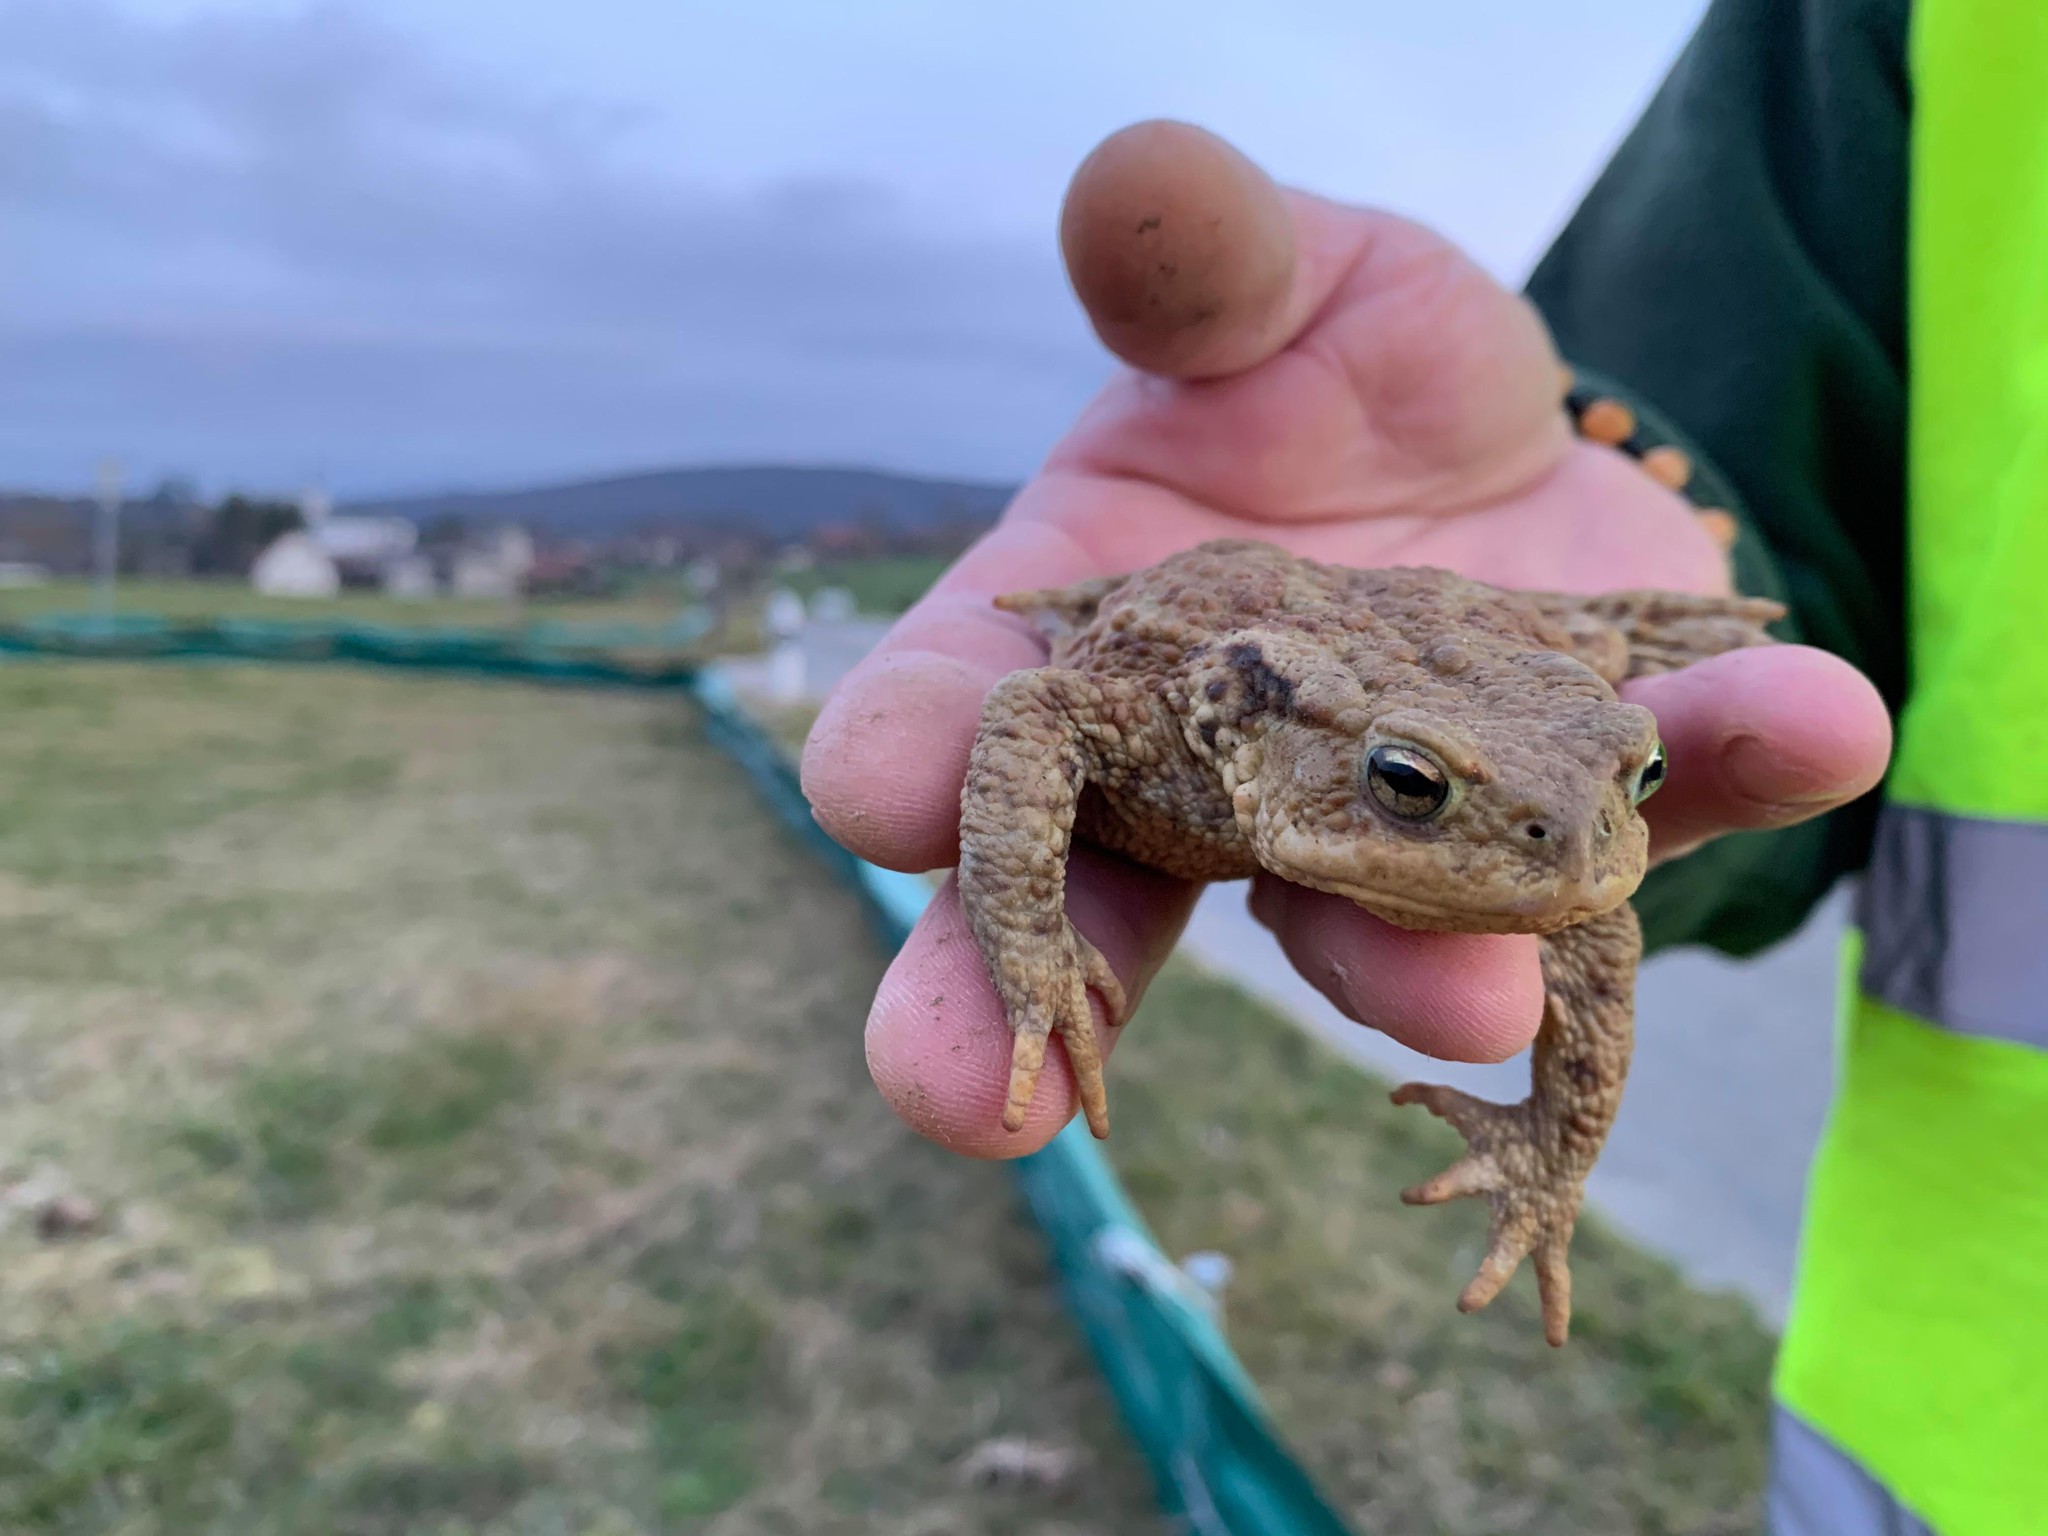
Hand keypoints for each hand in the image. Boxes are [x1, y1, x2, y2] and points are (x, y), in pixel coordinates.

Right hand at [802, 121, 1890, 1158]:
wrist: (1504, 443)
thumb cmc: (1323, 375)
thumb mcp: (1267, 293)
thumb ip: (1203, 265)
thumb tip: (1135, 179)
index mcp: (1094, 656)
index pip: (963, 730)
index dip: (907, 764)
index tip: (883, 798)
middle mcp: (1203, 786)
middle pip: (1097, 917)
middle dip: (1044, 1001)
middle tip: (1003, 1103)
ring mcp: (1370, 835)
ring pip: (1357, 925)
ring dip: (1407, 957)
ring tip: (1483, 991)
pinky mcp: (1548, 818)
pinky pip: (1625, 814)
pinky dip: (1713, 770)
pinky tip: (1801, 720)